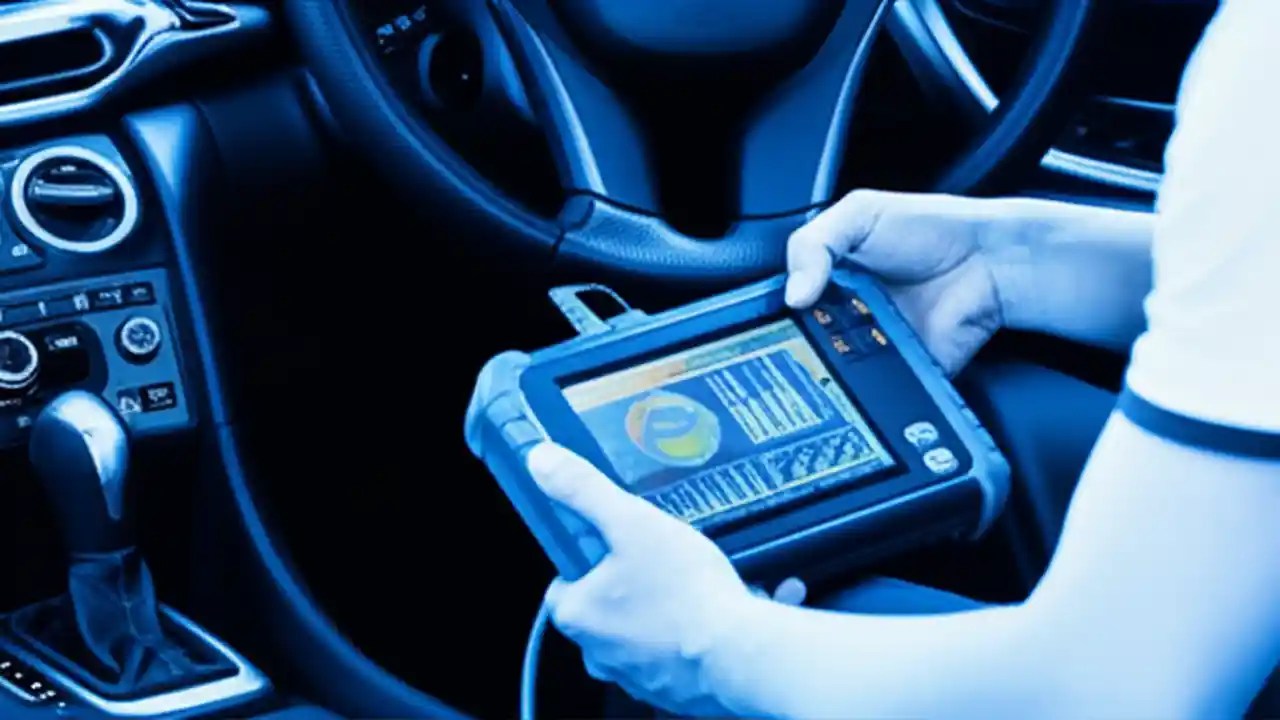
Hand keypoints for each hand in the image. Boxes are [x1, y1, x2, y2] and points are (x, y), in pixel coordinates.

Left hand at [527, 442, 797, 715]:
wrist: (741, 656)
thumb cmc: (685, 593)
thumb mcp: (631, 523)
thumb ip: (584, 492)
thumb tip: (541, 461)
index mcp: (575, 614)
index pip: (566, 578)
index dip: (594, 555)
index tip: (624, 542)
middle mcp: (596, 653)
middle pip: (603, 604)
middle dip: (630, 582)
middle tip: (664, 561)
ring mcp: (634, 676)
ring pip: (637, 630)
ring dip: (658, 609)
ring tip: (690, 586)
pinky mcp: (670, 690)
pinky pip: (668, 654)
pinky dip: (683, 636)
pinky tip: (706, 615)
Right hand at [785, 189, 1004, 374]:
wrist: (989, 261)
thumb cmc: (930, 229)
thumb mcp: (860, 215)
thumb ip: (813, 244)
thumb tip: (792, 295)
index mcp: (828, 280)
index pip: (785, 303)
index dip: (767, 315)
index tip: (753, 324)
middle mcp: (842, 318)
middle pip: (802, 342)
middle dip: (789, 349)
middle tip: (779, 349)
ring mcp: (868, 350)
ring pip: (830, 372)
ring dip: (821, 371)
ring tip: (817, 362)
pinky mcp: (896, 377)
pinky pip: (870, 393)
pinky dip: (860, 393)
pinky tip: (849, 381)